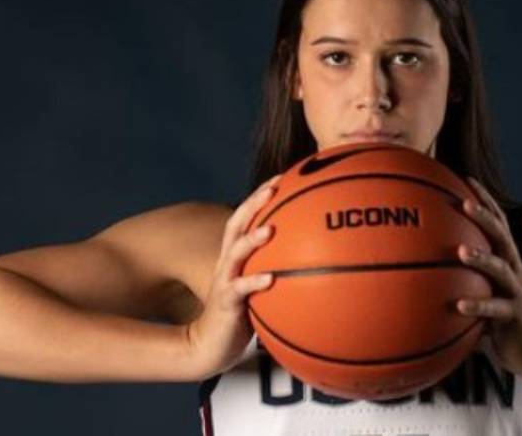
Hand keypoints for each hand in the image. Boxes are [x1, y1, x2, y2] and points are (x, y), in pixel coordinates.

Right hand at [183, 173, 280, 379]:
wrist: (210, 345)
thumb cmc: (239, 314)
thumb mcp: (257, 286)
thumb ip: (274, 268)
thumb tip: (311, 256)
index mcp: (235, 255)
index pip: (245, 216)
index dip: (260, 195)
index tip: (282, 176)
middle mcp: (228, 262)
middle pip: (237, 223)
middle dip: (254, 203)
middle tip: (273, 187)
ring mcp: (226, 280)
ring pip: (235, 252)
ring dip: (252, 239)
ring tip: (271, 229)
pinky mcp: (227, 302)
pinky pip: (240, 289)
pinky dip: (254, 282)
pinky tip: (271, 278)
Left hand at [455, 176, 521, 379]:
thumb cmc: (500, 316)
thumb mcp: (483, 287)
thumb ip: (463, 271)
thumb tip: (424, 255)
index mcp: (506, 259)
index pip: (498, 222)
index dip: (484, 199)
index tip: (466, 178)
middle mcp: (514, 269)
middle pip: (502, 236)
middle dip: (484, 217)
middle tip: (464, 202)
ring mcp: (517, 291)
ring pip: (501, 269)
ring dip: (482, 259)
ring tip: (462, 252)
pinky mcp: (515, 316)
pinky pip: (495, 310)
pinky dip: (477, 306)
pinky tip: (458, 306)